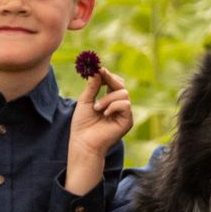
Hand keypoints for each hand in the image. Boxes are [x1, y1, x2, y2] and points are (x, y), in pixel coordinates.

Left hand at [66, 66, 133, 192]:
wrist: (83, 143)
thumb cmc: (82, 125)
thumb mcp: (85, 101)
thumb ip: (93, 86)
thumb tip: (97, 70)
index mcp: (109, 101)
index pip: (114, 83)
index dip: (107, 75)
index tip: (99, 68)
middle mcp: (119, 106)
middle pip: (121, 85)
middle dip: (110, 79)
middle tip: (101, 75)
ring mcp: (124, 113)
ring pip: (123, 94)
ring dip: (108, 98)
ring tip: (97, 108)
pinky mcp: (127, 121)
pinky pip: (125, 104)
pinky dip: (113, 106)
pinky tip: (104, 113)